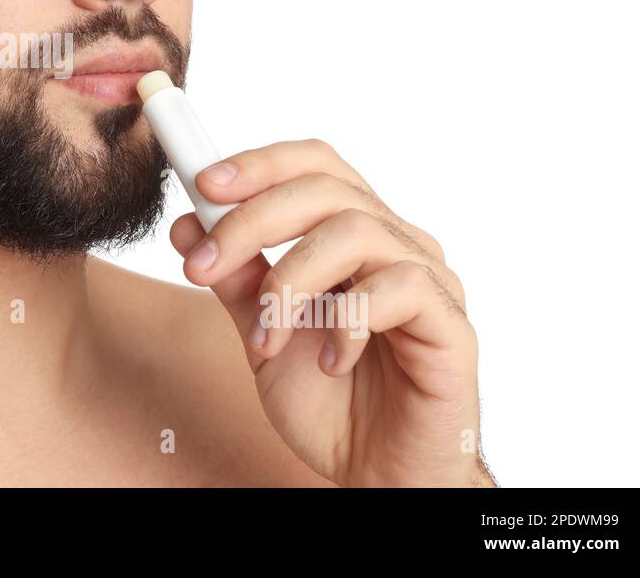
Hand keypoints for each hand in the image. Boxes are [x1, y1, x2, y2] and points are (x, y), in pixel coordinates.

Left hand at [170, 138, 494, 486]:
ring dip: (291, 282)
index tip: (203, 184)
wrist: (379, 475)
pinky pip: (399, 288)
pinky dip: (346, 322)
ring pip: (355, 231)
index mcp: (353, 235)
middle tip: (202, 268)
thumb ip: (235, 279)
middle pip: (325, 189)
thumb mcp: (262, 334)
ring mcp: (428, 280)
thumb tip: (188, 225)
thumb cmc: (331, 401)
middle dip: (250, 222)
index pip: (314, 166)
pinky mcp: (451, 324)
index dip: (260, 164)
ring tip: (266, 336)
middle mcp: (395, 244)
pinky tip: (331, 363)